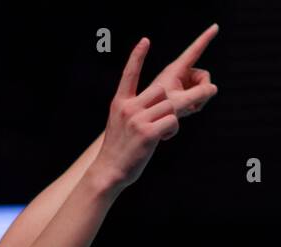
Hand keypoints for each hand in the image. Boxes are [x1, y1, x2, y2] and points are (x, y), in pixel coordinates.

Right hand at [92, 31, 219, 192]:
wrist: (108, 171)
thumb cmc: (118, 150)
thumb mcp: (120, 123)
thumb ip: (135, 109)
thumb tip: (158, 103)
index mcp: (120, 103)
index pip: (130, 75)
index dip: (137, 57)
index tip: (145, 41)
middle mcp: (128, 108)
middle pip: (161, 91)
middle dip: (170, 102)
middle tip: (171, 114)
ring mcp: (137, 120)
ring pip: (170, 107)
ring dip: (171, 120)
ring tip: (160, 133)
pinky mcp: (148, 133)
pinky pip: (172, 122)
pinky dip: (172, 131)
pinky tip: (161, 139)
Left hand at [150, 23, 219, 115]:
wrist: (146, 123)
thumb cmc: (157, 111)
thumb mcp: (180, 102)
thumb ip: (199, 94)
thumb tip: (213, 88)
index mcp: (176, 69)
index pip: (195, 50)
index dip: (206, 38)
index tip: (215, 26)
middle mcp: (179, 73)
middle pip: (203, 77)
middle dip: (202, 91)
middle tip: (193, 105)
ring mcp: (181, 84)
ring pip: (201, 89)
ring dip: (198, 101)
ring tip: (184, 110)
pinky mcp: (181, 93)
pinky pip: (196, 96)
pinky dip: (193, 105)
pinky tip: (183, 112)